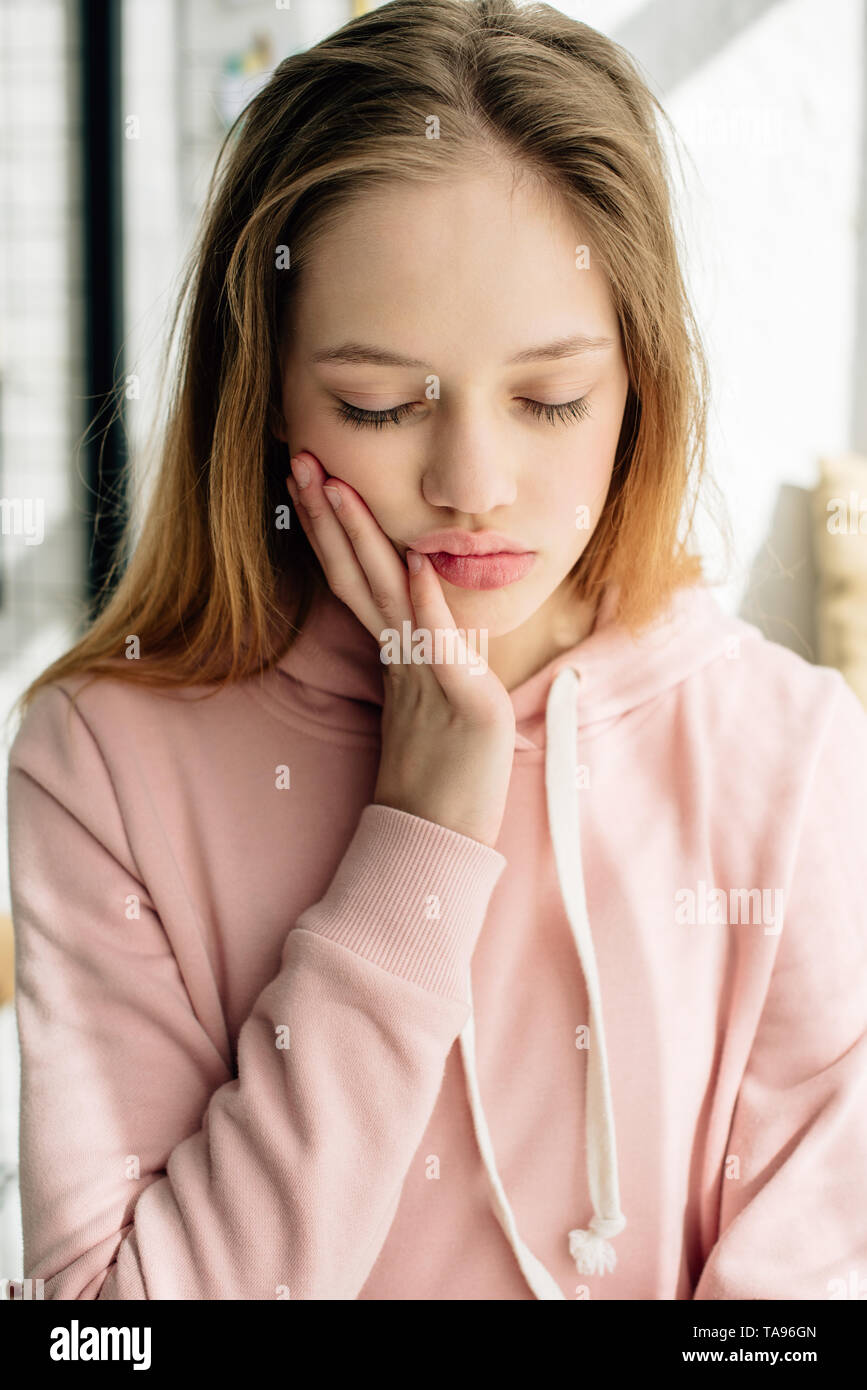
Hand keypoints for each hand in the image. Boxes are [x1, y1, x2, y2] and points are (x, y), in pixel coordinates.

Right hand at [285, 451, 515, 848]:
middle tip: (301, 459)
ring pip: (387, 595)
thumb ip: (430, 648)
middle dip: (331, 513)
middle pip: (357, 573)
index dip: (335, 527)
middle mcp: (404, 658)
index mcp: (396, 654)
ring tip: (337, 486)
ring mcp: (428, 676)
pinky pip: (439, 645)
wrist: (443, 837)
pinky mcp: (463, 700)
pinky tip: (414, 563)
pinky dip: (428, 604)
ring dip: (362, 539)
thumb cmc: (446, 772)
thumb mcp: (436, 698)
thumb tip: (424, 600)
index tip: (316, 478)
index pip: (357, 577)